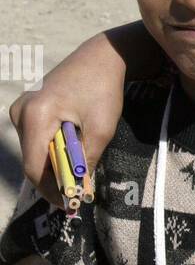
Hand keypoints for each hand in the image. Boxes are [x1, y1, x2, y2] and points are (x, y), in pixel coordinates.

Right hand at [9, 33, 126, 204]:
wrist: (100, 58)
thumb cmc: (103, 91)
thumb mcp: (101, 130)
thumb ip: (87, 162)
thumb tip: (79, 192)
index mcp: (37, 115)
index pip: (34, 167)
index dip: (51, 190)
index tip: (70, 206)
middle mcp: (21, 112)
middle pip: (33, 161)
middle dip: (55, 180)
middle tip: (78, 193)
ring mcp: (20, 110)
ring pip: (34, 153)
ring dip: (55, 166)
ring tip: (79, 170)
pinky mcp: (26, 110)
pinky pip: (36, 141)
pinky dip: (53, 152)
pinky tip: (72, 151)